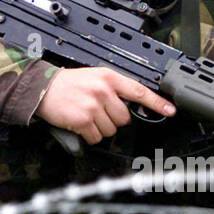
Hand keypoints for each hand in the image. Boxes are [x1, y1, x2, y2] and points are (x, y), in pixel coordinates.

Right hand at [35, 67, 174, 143]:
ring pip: (111, 130)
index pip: (139, 91)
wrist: (42, 88)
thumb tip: (131, 104)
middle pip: (124, 118)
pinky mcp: (83, 120)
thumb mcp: (95, 77)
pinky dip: (89, 136)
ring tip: (87, 115)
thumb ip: (114, 88)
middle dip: (113, 119)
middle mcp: (103, 91)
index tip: (170, 110)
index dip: (157, 103)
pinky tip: (80, 124)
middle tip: (98, 111)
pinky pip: (96, 137)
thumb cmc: (69, 84)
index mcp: (109, 78)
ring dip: (100, 128)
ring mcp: (93, 106)